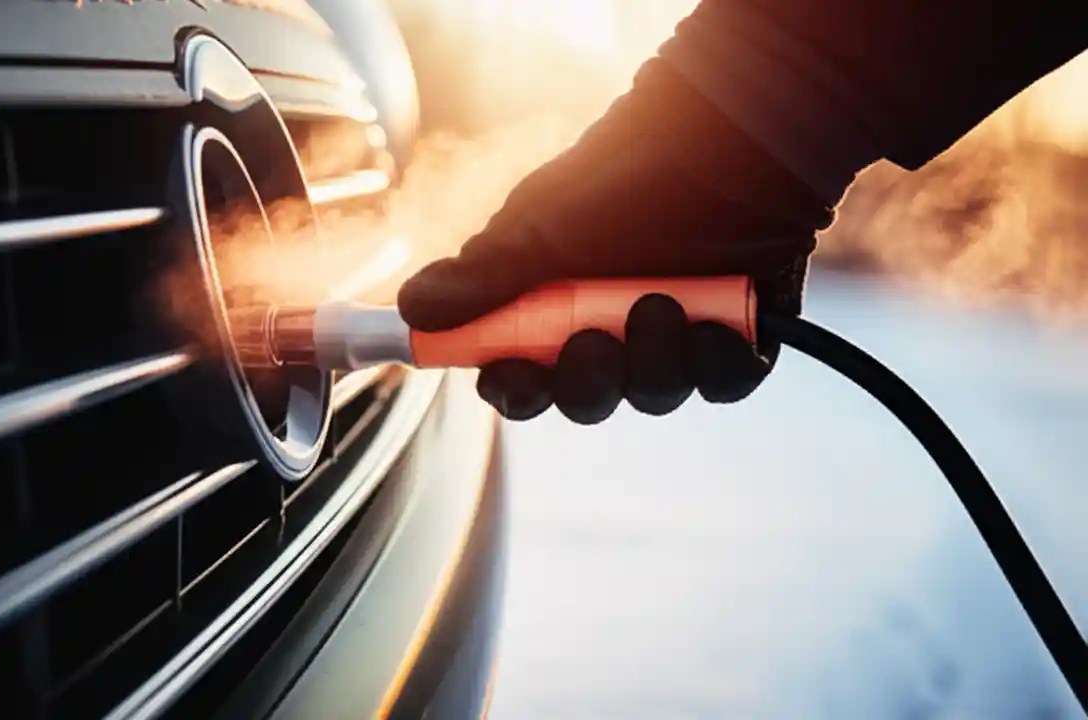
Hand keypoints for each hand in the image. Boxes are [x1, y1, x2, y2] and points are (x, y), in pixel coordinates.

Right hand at [398, 58, 829, 423]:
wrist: (727, 137)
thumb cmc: (622, 176)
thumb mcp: (538, 229)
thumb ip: (478, 279)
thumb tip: (411, 307)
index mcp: (554, 305)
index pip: (523, 375)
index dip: (517, 388)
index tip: (515, 378)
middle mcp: (612, 324)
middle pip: (586, 399)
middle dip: (586, 383)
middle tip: (592, 342)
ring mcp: (675, 333)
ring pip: (652, 395)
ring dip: (651, 362)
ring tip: (660, 303)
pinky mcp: (737, 335)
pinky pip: (720, 383)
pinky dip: (714, 364)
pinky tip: (710, 323)